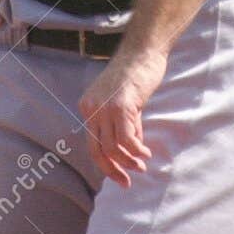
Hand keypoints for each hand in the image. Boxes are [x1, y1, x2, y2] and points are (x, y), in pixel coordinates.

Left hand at [79, 47, 165, 186]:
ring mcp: (104, 107)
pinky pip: (126, 139)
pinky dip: (136, 150)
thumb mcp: (125, 103)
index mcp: (88, 106)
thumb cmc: (136, 73)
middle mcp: (91, 108)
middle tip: (127, 181)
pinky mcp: (120, 106)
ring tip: (142, 165)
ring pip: (112, 147)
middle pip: (97, 150)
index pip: (93, 144)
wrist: (143, 51)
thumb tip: (132, 148)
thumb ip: (126, 124)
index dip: (106, 164)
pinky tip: (145, 153)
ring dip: (128, 161)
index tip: (121, 177)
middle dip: (113, 170)